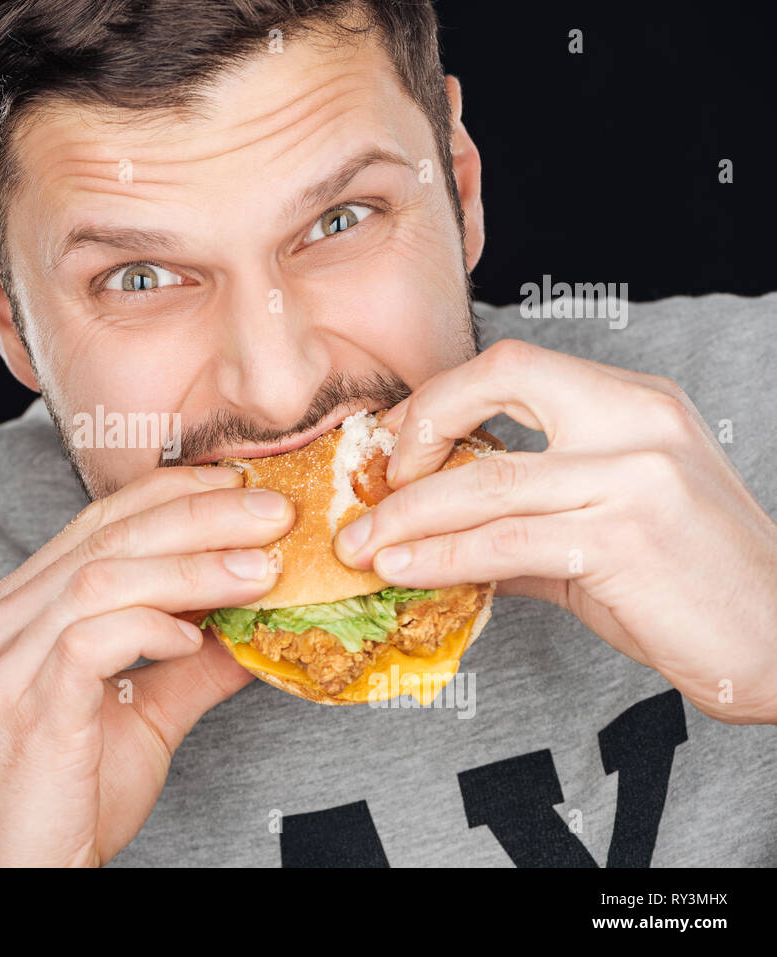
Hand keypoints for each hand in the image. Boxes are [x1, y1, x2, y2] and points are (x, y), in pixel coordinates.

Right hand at [0, 466, 293, 865]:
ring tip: (260, 569)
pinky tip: (197, 637)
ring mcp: (2, 662)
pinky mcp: (22, 706)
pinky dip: (151, 627)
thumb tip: (257, 623)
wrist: (8, 878)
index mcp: (19, 610)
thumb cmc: (64, 798)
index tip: (242, 489)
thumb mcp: (141, 716)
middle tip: (272, 514)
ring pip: (101, 579)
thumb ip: (191, 664)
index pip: (97, 524)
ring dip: (192, 567)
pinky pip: (89, 640)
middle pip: (105, 537)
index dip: (173, 495)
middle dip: (198, 516)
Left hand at [333, 339, 776, 723]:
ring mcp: (635, 474)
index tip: (399, 448)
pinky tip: (403, 570)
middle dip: (416, 428)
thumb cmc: (692, 583)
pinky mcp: (626, 537)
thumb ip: (518, 520)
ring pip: (485, 480)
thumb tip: (429, 532)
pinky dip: (439, 557)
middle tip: (374, 483)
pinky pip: (504, 542)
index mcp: (633, 401)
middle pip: (497, 380)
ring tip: (361, 545)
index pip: (512, 366)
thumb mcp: (602, 528)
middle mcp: (637, 419)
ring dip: (404, 515)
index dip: (440, 400)